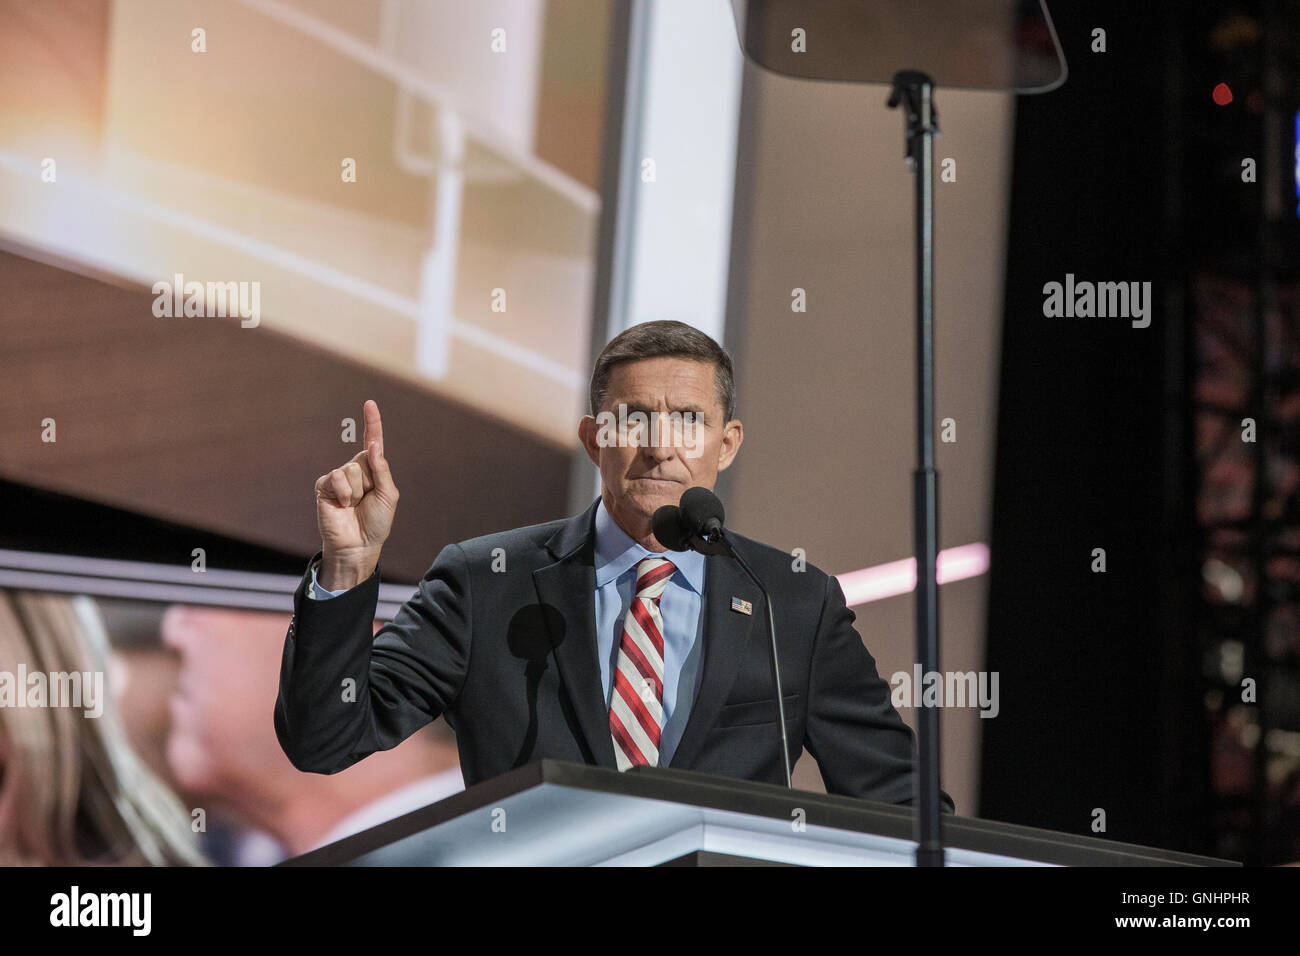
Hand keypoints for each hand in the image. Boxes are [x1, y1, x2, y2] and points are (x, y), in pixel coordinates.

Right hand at [314, 400, 398, 589]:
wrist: (358, 544)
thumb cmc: (376, 522)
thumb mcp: (389, 494)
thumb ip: (382, 469)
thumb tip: (373, 445)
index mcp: (373, 470)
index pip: (372, 442)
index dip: (372, 423)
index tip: (370, 403)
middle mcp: (355, 470)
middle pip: (363, 459)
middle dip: (370, 481)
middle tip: (366, 500)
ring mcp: (339, 478)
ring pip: (350, 469)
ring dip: (357, 491)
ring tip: (354, 505)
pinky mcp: (324, 486)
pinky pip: (336, 478)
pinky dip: (343, 493)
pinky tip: (342, 505)